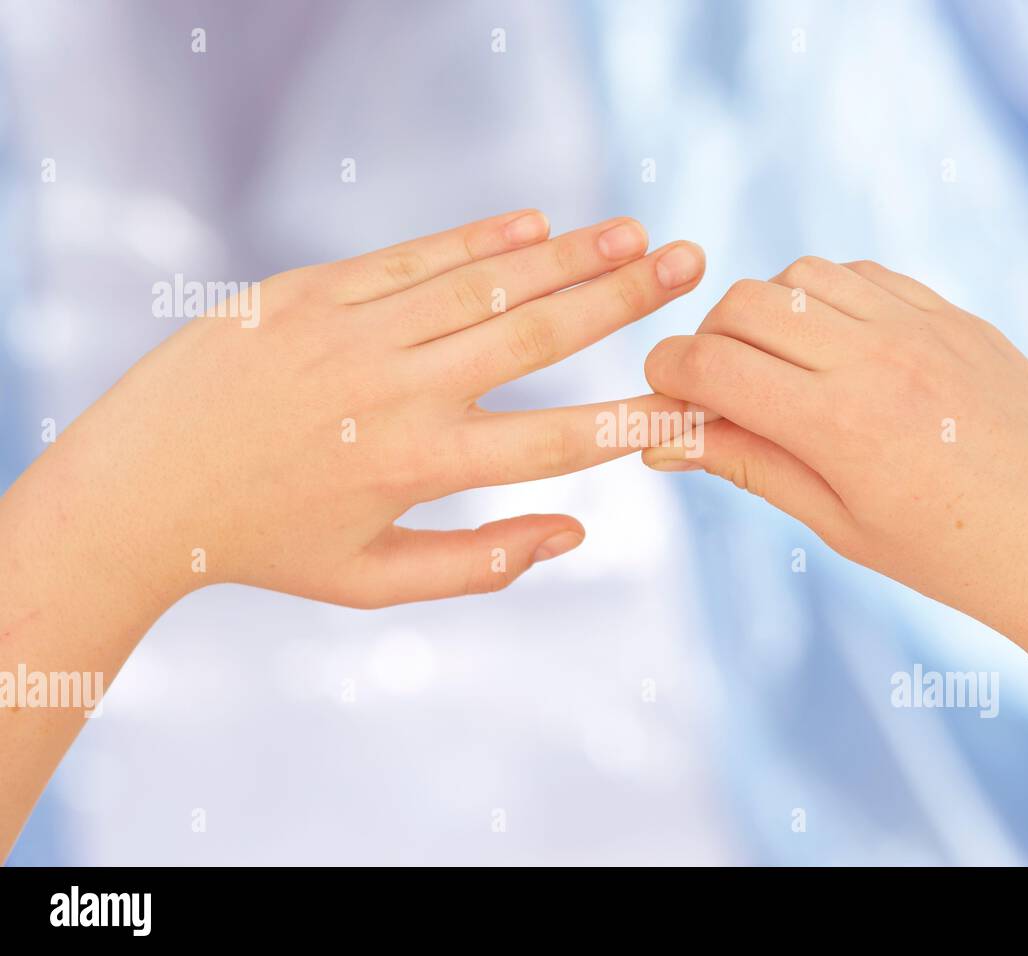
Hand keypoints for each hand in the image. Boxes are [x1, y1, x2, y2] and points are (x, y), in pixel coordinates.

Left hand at [31, 210, 705, 608]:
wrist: (141, 486)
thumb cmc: (269, 544)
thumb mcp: (372, 582)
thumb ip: (481, 563)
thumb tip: (578, 535)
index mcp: (417, 467)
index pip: (555, 440)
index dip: (634, 416)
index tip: (695, 392)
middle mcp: (397, 391)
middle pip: (536, 333)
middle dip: (625, 296)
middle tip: (692, 262)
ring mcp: (353, 331)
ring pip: (485, 283)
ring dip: (571, 254)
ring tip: (636, 233)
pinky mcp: (312, 291)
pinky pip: (416, 257)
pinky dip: (481, 240)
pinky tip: (539, 225)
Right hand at [642, 256, 1027, 660]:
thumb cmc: (956, 557)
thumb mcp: (840, 524)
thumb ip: (750, 467)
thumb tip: (665, 443)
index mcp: (839, 424)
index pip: (710, 365)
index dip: (667, 376)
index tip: (664, 397)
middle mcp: (877, 358)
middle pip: (744, 305)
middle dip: (708, 340)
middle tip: (717, 388)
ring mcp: (923, 327)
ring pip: (802, 275)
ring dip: (769, 311)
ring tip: (781, 367)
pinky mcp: (958, 317)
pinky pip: (866, 275)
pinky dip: (830, 298)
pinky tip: (839, 347)